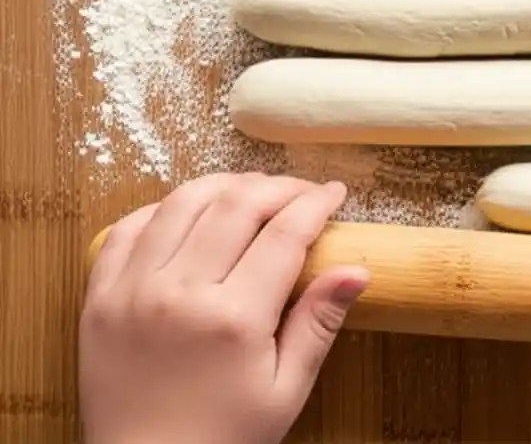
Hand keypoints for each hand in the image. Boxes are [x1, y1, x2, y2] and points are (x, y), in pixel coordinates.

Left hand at [79, 173, 369, 443]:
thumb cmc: (224, 437)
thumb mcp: (287, 389)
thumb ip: (318, 324)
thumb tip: (357, 270)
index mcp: (234, 320)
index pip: (284, 235)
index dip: (315, 204)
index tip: (333, 194)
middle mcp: (179, 294)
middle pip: (236, 206)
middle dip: (277, 187)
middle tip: (300, 191)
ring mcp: (133, 291)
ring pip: (181, 204)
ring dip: (223, 186)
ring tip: (251, 191)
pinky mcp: (99, 298)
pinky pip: (127, 229)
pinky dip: (162, 209)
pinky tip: (189, 212)